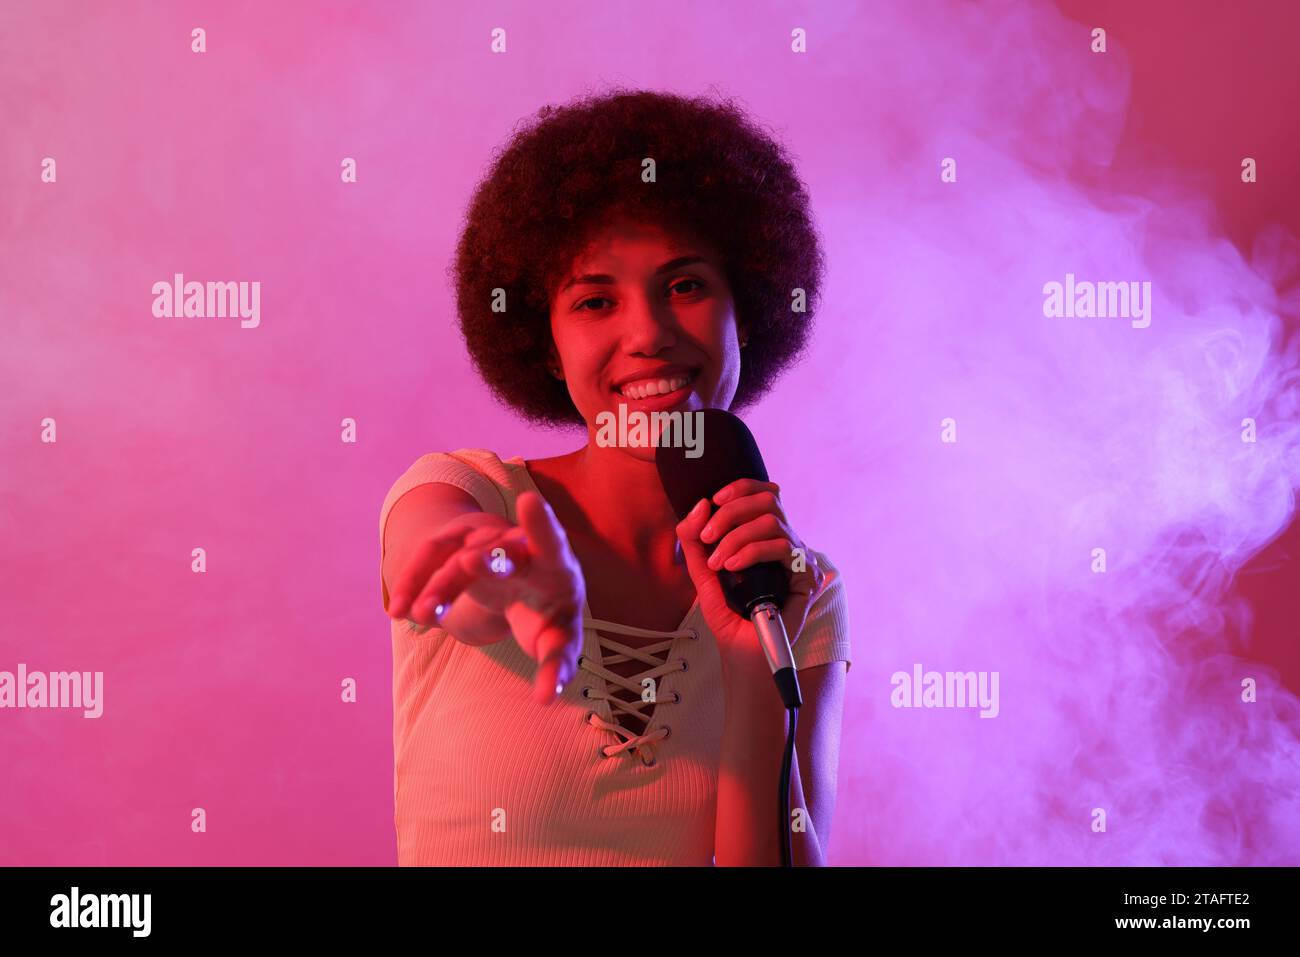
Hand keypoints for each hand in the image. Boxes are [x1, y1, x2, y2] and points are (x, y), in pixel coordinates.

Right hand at [386, 491, 586, 705]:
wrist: (520, 577)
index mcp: (557, 567)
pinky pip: (430, 558)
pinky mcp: (456, 543)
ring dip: (442, 586)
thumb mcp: (557, 639)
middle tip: (469, 562)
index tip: (528, 501)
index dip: (540, 524)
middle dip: (490, 556)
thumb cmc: (545, 615)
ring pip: (461, 560)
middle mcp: (522, 546)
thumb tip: (547, 697)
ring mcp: (485, 541)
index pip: (552, 543)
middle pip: (504, 547)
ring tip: (417, 617)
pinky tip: (396, 609)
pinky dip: (414, 582)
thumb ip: (557, 666)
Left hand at [675, 479, 825, 674]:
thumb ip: (694, 541)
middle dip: (731, 513)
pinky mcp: (807, 577)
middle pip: (767, 500)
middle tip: (707, 537)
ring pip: (772, 520)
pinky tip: (734, 567)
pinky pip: (782, 547)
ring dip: (737, 536)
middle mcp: (785, 542)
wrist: (743, 653)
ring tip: (719, 562)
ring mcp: (798, 559)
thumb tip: (700, 505)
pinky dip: (752, 551)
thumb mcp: (703, 574)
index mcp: (765, 536)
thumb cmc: (729, 616)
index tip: (713, 501)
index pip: (761, 493)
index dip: (739, 488)